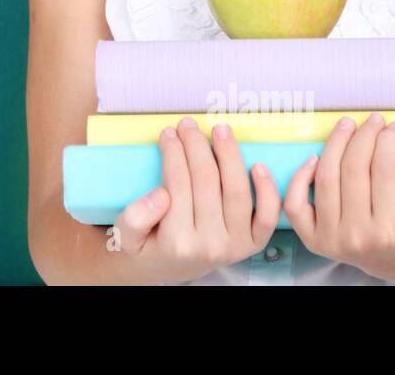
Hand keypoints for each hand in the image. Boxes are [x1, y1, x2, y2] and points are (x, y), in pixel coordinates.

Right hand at [112, 117, 281, 284]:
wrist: (171, 269)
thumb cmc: (150, 246)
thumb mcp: (127, 237)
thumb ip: (135, 218)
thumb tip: (161, 194)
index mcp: (177, 242)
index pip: (177, 183)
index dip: (173, 152)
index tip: (168, 133)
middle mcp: (209, 245)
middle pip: (206, 181)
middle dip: (196, 145)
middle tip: (188, 125)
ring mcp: (235, 245)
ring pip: (236, 191)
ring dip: (230, 154)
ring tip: (220, 130)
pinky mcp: (253, 243)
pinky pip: (268, 216)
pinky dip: (267, 190)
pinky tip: (258, 164)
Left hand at [283, 113, 394, 281]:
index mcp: (390, 233)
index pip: (384, 172)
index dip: (387, 141)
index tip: (394, 127)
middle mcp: (356, 236)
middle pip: (353, 170)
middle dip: (363, 136)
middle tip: (373, 120)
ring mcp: (330, 239)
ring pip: (326, 179)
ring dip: (334, 144)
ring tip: (347, 125)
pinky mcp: (311, 239)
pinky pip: (295, 203)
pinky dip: (299, 177)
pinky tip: (315, 156)